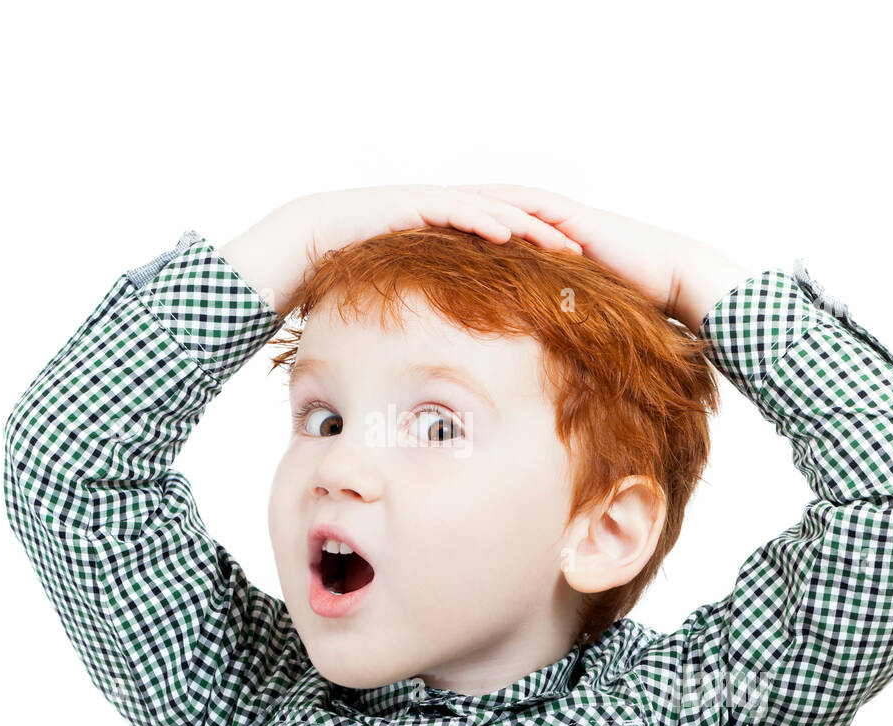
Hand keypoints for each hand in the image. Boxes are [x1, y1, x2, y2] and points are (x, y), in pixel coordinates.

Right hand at [219, 185, 582, 314]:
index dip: (536, 253)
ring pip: (489, 210)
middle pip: (507, 220)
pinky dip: (483, 219)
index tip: (570, 271)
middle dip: (546, 235)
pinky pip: (455, 210)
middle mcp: (443, 212)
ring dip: (527, 225)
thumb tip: (442, 356)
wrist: (307, 238)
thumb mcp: (397, 297)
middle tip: (585, 253)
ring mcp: (429, 203)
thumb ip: (425, 313)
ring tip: (561, 242)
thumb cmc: (351, 271)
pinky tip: (510, 232)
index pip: (502, 240)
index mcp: (447, 234)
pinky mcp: (412, 202)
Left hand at [446, 184, 752, 333]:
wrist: (671, 278)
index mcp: (549, 238)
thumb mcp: (578, 308)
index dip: (462, 226)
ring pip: (505, 199)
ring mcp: (561, 216)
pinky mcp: (572, 220)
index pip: (497, 226)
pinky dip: (499, 204)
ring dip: (469, 199)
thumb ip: (553, 315)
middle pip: (493, 205)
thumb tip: (531, 346)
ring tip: (431, 200)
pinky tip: (470, 205)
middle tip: (414, 206)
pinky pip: (528, 206)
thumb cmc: (632, 299)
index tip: (425, 230)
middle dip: (455, 206)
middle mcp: (551, 220)